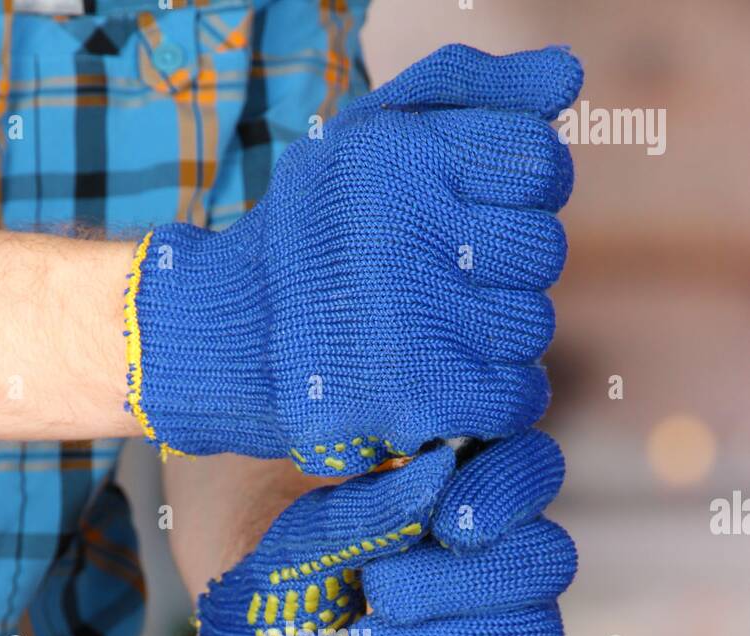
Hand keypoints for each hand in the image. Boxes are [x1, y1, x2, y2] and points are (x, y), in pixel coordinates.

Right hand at [126, 44, 582, 472]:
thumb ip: (472, 88)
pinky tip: (453, 381)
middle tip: (446, 279)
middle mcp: (407, 234)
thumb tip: (567, 78)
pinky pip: (519, 394)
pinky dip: (498, 396)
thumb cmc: (315, 230)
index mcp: (401, 157)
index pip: (540, 164)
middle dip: (507, 267)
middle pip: (544, 250)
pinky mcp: (417, 398)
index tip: (479, 212)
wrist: (228, 336)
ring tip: (434, 330)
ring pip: (532, 326)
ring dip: (497, 334)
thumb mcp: (370, 132)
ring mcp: (413, 322)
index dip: (525, 192)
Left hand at [195, 430, 575, 635]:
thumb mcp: (300, 545)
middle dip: (452, 585)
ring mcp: (512, 633)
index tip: (446, 523)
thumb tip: (434, 472)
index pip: (532, 468)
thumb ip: (362, 509)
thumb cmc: (282, 590)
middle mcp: (503, 560)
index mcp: (464, 492)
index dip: (506, 489)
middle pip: (545, 559)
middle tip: (374, 596)